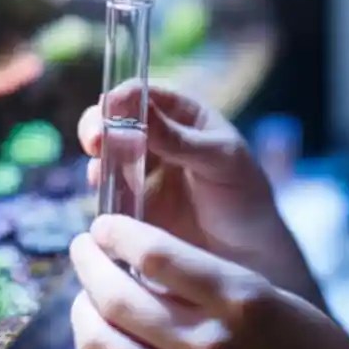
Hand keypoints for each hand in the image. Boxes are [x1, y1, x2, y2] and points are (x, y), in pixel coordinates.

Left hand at [70, 215, 348, 348]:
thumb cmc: (300, 339)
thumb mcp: (261, 292)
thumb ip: (202, 275)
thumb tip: (135, 252)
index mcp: (239, 299)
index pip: (155, 255)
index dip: (118, 233)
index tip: (105, 224)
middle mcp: (209, 342)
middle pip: (116, 296)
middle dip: (88, 263)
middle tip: (83, 246)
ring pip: (101, 340)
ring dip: (81, 307)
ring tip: (85, 290)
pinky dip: (99, 345)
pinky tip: (104, 328)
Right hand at [80, 85, 322, 307]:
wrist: (252, 253)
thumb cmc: (246, 195)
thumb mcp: (221, 161)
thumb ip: (180, 139)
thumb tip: (139, 110)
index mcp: (183, 116)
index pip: (144, 95)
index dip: (123, 97)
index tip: (111, 108)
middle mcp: (157, 140)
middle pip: (115, 121)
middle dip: (99, 126)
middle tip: (95, 140)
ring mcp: (142, 174)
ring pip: (106, 158)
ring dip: (98, 161)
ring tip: (101, 175)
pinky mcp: (133, 208)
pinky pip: (108, 195)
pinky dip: (101, 195)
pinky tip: (107, 201)